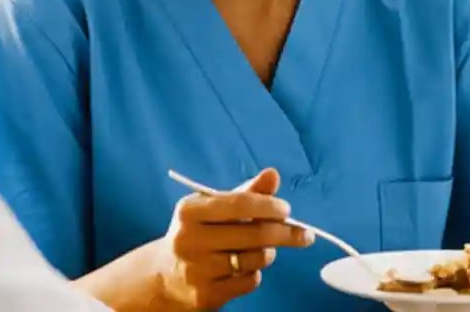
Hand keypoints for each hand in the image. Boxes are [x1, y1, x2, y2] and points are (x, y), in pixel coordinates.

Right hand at [155, 168, 313, 309]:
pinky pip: (249, 281)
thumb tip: (273, 174)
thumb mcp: (214, 208)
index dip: (268, 206)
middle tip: (304, 234)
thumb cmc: (198, 233)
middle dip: (285, 233)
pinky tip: (247, 268)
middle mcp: (189, 240)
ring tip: (265, 249)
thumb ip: (246, 193)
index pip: (239, 204)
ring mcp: (196, 270)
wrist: (165, 275)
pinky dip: (255, 273)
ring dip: (268, 253)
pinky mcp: (205, 295)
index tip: (287, 210)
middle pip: (253, 234)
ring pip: (254, 259)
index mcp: (189, 211)